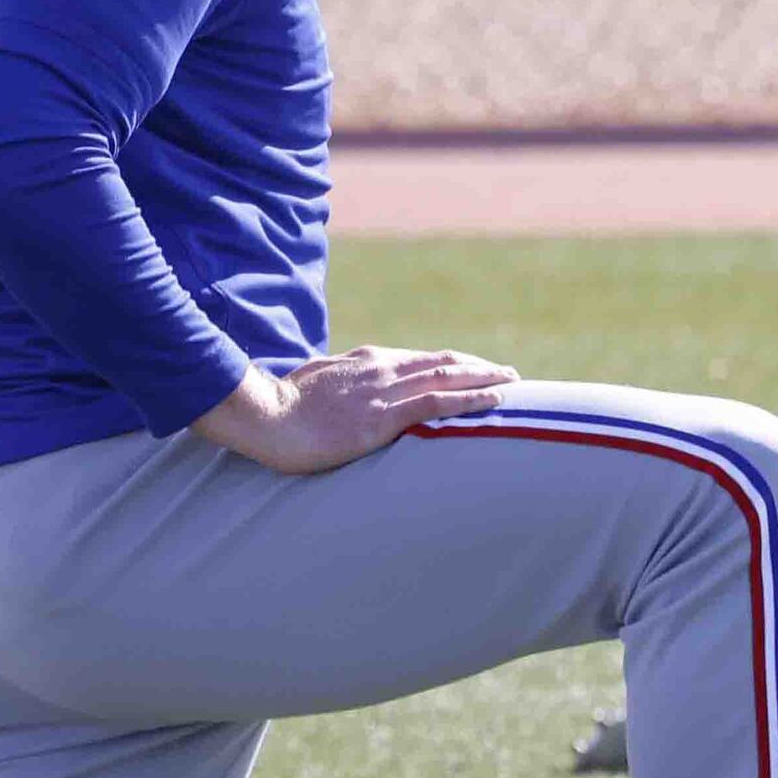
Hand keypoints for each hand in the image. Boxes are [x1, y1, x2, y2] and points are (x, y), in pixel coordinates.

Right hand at [192, 344, 514, 474]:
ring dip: (487, 379)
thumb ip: (340, 380)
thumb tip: (346, 384)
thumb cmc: (280, 404)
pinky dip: (473, 398)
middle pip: (444, 363)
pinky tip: (496, 399)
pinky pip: (440, 402)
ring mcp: (386, 391)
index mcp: (366, 361)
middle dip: (479, 367)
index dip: (452, 365)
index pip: (421, 360)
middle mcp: (383, 369)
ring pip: (450, 378)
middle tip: (509, 372)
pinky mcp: (385, 416)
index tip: (475, 368)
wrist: (263, 416)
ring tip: (514, 382)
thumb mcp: (315, 382)